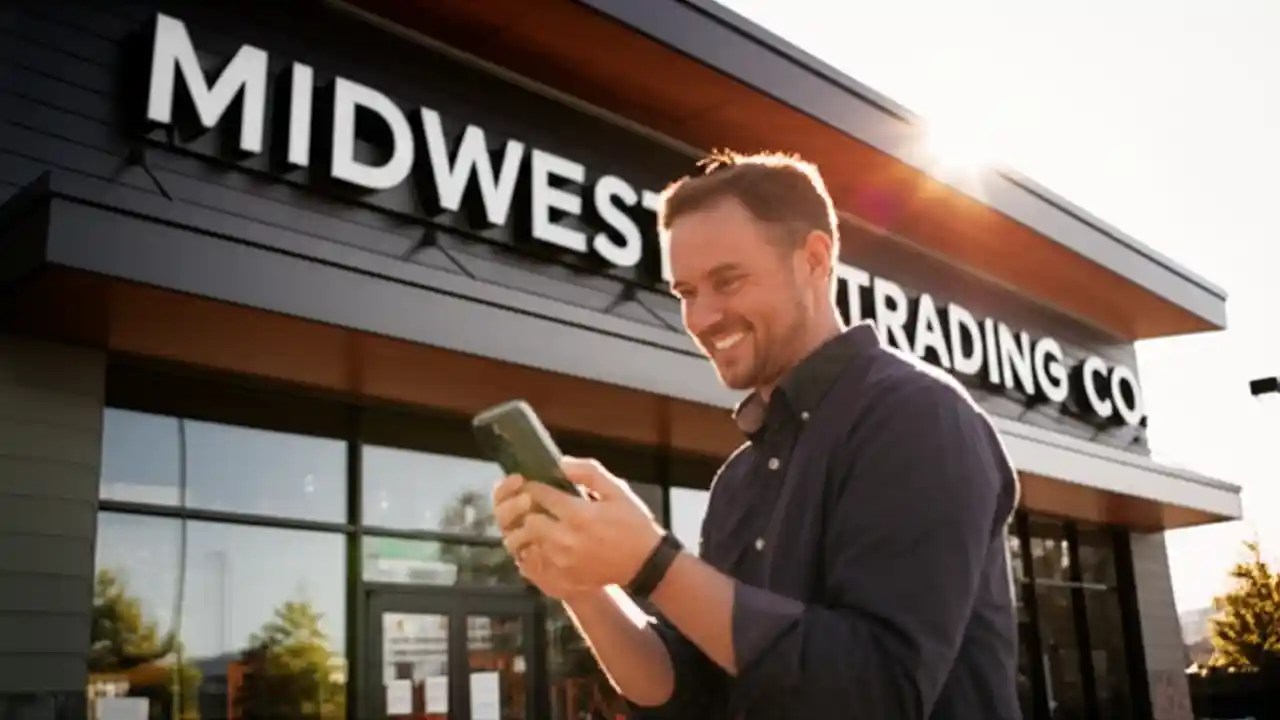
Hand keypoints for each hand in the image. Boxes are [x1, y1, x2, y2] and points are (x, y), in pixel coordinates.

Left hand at [495, 457, 663, 590]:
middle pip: (528, 521)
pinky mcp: (562, 576)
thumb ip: (589, 473)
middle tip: (533, 504)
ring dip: (528, 531)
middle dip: (528, 510)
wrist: (645, 563)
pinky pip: (534, 563)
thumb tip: (561, 463)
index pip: (540, 495)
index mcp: (578, 514)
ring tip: (537, 523)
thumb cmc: (632, 523)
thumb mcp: (617, 491)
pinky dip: (533, 551)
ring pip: (528, 543)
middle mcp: (565, 539)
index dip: (532, 486)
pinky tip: (542, 543)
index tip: (532, 483)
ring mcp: (562, 561)